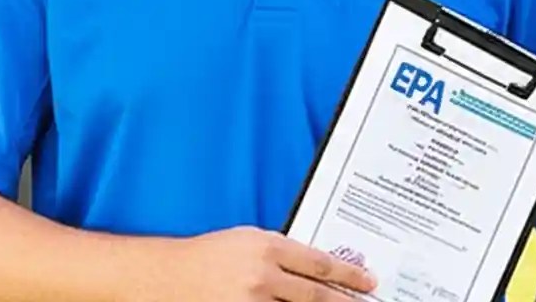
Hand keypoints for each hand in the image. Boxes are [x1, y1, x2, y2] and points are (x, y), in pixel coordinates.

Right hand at [159, 226, 377, 300]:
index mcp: (265, 247)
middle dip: (345, 301)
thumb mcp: (246, 241)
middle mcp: (261, 275)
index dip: (348, 275)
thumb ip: (279, 253)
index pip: (318, 264)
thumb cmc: (206, 256)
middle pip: (316, 295)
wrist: (168, 277)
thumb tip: (314, 269)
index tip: (367, 281)